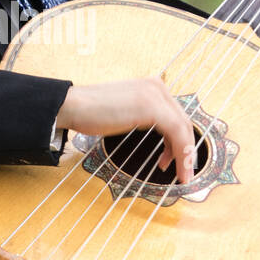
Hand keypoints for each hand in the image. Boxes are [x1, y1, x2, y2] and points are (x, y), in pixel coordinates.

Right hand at [55, 77, 195, 182]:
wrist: (72, 106)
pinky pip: (176, 133)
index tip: (177, 158)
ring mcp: (155, 95)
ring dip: (185, 154)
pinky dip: (180, 153)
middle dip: (187, 149)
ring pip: (183, 129)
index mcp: (151, 86)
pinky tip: (176, 168)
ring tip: (182, 174)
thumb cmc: (91, 112)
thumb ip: (144, 117)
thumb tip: (160, 137)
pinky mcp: (152, 108)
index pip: (176, 115)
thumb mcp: (126, 111)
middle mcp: (157, 86)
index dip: (182, 139)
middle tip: (184, 169)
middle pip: (183, 122)